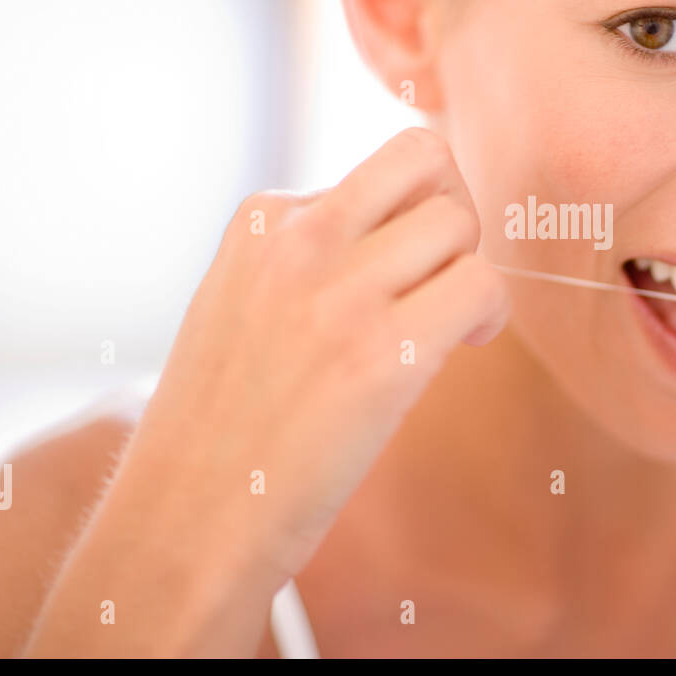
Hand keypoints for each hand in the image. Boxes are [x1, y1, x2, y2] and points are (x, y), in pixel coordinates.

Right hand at [118, 126, 509, 585]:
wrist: (185, 517)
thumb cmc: (224, 423)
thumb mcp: (242, 301)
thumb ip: (308, 255)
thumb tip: (403, 226)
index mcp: (259, 220)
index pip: (378, 166)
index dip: (409, 215)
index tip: (402, 270)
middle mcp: (296, 239)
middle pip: (425, 159)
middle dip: (453, 210)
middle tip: (442, 274)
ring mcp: (337, 294)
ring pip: (459, 218)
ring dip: (470, 268)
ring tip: (449, 321)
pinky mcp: (381, 355)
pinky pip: (482, 284)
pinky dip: (491, 312)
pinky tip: (466, 345)